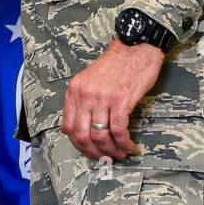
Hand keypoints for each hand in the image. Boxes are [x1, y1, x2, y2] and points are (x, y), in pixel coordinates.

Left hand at [61, 38, 164, 159]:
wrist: (135, 47)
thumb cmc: (116, 63)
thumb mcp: (88, 79)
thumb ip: (80, 102)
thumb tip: (73, 128)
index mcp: (75, 90)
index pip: (68, 127)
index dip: (78, 145)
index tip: (88, 150)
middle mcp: (85, 95)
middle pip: (82, 135)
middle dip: (94, 152)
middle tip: (104, 157)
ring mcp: (102, 98)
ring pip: (100, 136)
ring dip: (111, 150)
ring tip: (119, 153)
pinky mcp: (121, 100)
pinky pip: (119, 130)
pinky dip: (123, 143)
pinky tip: (129, 145)